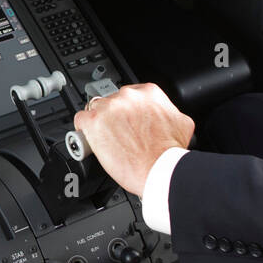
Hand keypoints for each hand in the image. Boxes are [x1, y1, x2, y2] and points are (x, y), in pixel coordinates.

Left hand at [72, 83, 194, 195]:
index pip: (132, 94)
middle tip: (120, 132)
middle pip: (113, 101)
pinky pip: (80, 119)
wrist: (159, 169)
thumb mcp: (182, 123)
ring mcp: (109, 108)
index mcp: (149, 93)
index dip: (129, 109)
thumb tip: (167, 115)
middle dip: (115, 116)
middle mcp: (128, 96)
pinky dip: (83, 129)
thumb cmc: (168, 152)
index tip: (128, 118)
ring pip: (96, 108)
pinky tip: (89, 138)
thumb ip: (170, 112)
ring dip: (100, 122)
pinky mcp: (93, 122)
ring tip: (106, 138)